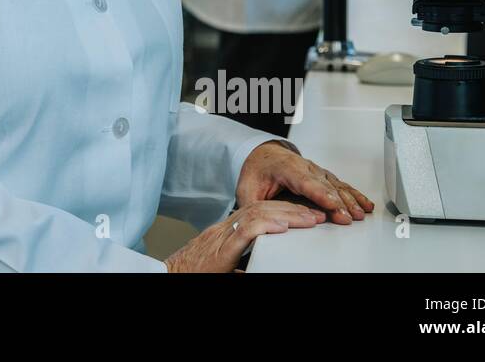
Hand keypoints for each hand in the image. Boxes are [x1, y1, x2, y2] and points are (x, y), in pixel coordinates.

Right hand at [163, 199, 324, 272]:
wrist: (169, 276)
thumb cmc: (193, 274)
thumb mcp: (222, 267)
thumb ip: (242, 262)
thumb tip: (260, 268)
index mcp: (226, 233)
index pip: (258, 212)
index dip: (283, 211)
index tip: (305, 215)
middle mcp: (225, 230)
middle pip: (261, 209)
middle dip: (291, 210)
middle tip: (315, 214)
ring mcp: (222, 237)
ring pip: (257, 215)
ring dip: (287, 215)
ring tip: (308, 218)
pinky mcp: (221, 248)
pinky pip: (246, 231)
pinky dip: (266, 225)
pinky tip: (283, 226)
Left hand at [236, 140, 373, 224]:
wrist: (263, 154)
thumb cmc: (257, 171)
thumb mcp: (246, 188)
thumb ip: (253, 206)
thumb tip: (258, 222)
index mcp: (284, 168)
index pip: (304, 181)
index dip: (319, 193)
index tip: (332, 205)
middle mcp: (304, 167)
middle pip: (324, 186)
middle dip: (338, 202)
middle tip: (348, 217)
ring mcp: (316, 171)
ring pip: (335, 185)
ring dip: (349, 199)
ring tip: (360, 213)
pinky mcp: (323, 176)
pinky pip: (341, 185)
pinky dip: (354, 194)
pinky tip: (365, 204)